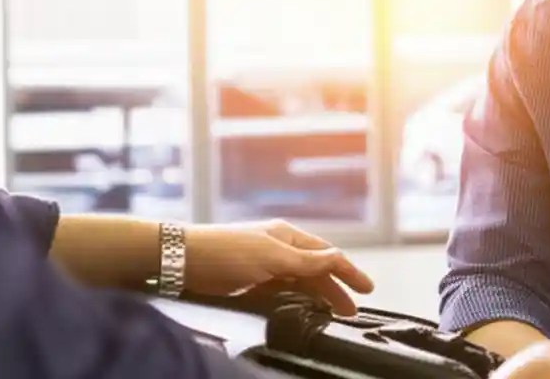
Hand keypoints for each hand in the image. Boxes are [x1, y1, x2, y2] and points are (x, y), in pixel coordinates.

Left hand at [183, 220, 373, 315]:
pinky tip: (299, 309)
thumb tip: (337, 257)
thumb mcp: (272, 257)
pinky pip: (281, 291)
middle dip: (336, 288)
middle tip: (351, 310)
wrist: (183, 259)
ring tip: (330, 313)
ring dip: (316, 295)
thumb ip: (306, 261)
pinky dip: (295, 300)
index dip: (349, 271)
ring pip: (299, 282)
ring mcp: (264, 265)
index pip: (328, 255)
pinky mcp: (249, 280)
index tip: (367, 289)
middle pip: (316, 270)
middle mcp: (279, 248)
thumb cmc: (226, 252)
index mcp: (288, 237)